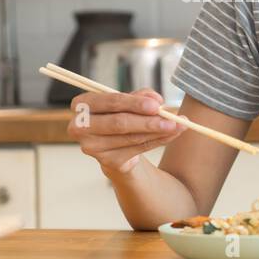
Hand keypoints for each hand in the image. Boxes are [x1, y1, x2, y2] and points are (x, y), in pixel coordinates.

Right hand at [66, 89, 186, 174]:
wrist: (115, 143)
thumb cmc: (120, 114)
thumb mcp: (129, 101)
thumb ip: (141, 96)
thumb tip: (156, 100)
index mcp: (82, 104)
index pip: (109, 102)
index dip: (134, 103)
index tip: (157, 104)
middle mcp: (80, 127)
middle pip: (119, 123)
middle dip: (147, 121)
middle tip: (171, 119)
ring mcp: (92, 147)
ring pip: (131, 138)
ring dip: (158, 131)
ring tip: (178, 125)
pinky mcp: (107, 161)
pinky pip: (137, 150)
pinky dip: (157, 141)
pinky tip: (171, 135)